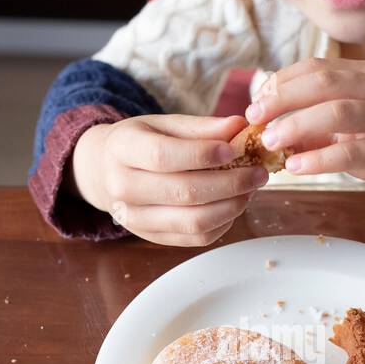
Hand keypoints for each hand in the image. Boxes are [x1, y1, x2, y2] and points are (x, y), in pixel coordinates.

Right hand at [71, 114, 268, 245]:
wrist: (107, 171)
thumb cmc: (143, 142)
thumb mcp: (164, 125)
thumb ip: (201, 127)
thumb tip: (238, 126)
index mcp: (123, 150)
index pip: (164, 156)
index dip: (202, 155)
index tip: (233, 150)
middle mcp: (122, 187)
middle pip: (183, 193)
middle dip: (230, 184)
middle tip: (258, 173)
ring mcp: (135, 218)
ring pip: (193, 222)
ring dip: (231, 207)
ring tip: (250, 190)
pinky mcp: (152, 237)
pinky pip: (196, 238)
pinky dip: (223, 223)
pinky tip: (233, 205)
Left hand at [244, 58, 364, 209]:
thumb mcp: (353, 130)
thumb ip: (318, 127)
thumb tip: (270, 130)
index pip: (317, 67)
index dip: (282, 81)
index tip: (257, 100)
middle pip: (322, 82)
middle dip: (281, 98)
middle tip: (253, 118)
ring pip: (335, 112)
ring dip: (296, 125)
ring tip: (269, 142)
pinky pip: (351, 150)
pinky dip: (318, 159)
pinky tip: (295, 167)